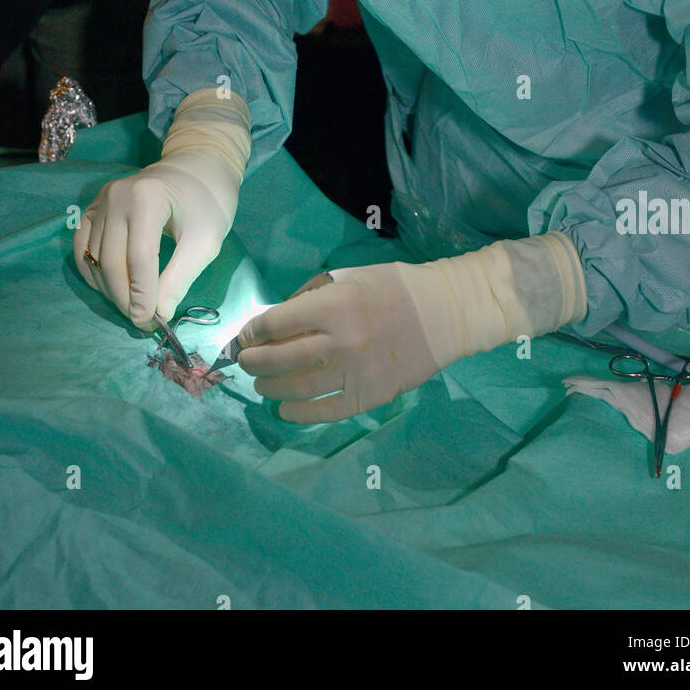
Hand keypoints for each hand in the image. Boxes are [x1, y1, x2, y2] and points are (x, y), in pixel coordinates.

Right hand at [73, 158, 237, 326]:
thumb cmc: (207, 203)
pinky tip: (111, 288)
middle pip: (110, 262)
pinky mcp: (93, 207)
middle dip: (125, 298)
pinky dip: (92, 272)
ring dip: (110, 290)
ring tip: (133, 306)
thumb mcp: (204, 242)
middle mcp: (116, 197)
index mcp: (147, 198)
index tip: (151, 322)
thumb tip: (158, 314)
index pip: (138, 258)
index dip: (143, 295)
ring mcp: (100, 200)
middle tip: (143, 321)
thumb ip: (179, 278)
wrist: (196, 168)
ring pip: (93, 259)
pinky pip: (82, 247)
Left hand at [235, 232, 587, 424]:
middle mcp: (341, 341)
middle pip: (279, 359)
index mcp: (334, 305)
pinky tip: (284, 408)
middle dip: (254, 361)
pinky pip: (324, 412)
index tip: (247, 335)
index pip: (276, 323)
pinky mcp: (369, 397)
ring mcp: (355, 373)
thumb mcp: (349, 277)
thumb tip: (275, 321)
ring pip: (296, 388)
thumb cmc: (393, 288)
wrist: (444, 314)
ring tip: (261, 383)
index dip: (253, 331)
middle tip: (246, 362)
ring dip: (269, 387)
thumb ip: (312, 296)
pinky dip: (298, 413)